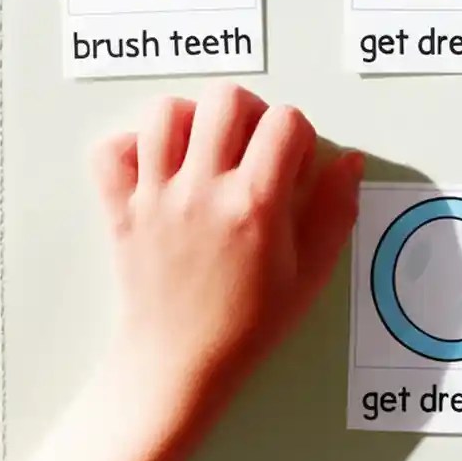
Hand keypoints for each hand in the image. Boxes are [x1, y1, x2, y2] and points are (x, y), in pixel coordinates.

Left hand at [34, 84, 362, 460]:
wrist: (181, 361)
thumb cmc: (246, 323)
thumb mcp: (310, 273)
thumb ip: (335, 211)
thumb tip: (349, 163)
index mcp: (255, 205)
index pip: (286, 121)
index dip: (300, 134)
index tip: (294, 163)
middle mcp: (203, 190)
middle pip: (225, 98)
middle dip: (250, 111)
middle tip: (253, 144)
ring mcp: (156, 195)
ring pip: (166, 111)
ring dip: (192, 120)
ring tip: (206, 149)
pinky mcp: (122, 207)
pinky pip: (112, 149)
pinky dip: (132, 146)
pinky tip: (159, 165)